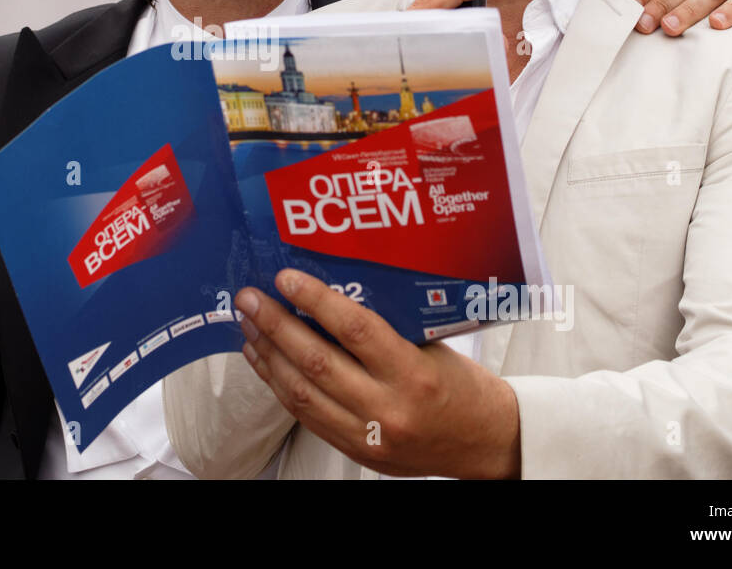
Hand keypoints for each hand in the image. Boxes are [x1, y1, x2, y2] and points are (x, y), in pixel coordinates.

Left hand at [236, 269, 520, 478]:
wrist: (483, 442)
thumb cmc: (461, 384)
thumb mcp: (431, 345)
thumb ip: (384, 326)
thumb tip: (327, 290)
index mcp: (414, 373)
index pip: (356, 329)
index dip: (315, 301)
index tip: (286, 278)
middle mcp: (389, 408)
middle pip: (317, 362)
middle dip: (275, 326)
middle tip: (249, 298)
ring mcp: (369, 436)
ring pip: (302, 393)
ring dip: (269, 355)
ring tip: (248, 326)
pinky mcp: (357, 452)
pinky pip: (306, 417)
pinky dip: (280, 385)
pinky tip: (265, 360)